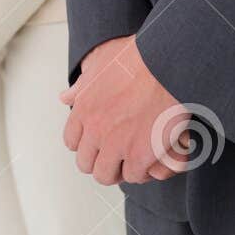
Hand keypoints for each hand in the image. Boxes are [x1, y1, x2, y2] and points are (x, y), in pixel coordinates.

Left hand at [60, 35, 193, 185]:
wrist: (169, 65)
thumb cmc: (141, 58)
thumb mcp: (102, 63)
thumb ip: (82, 85)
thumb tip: (65, 96)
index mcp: (84, 108)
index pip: (72, 141)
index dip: (86, 144)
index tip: (98, 143)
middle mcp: (95, 129)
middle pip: (86, 164)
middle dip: (100, 161)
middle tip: (116, 156)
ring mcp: (116, 145)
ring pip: (106, 175)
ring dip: (119, 170)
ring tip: (132, 162)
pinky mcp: (140, 156)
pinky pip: (134, 176)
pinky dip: (142, 171)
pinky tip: (150, 160)